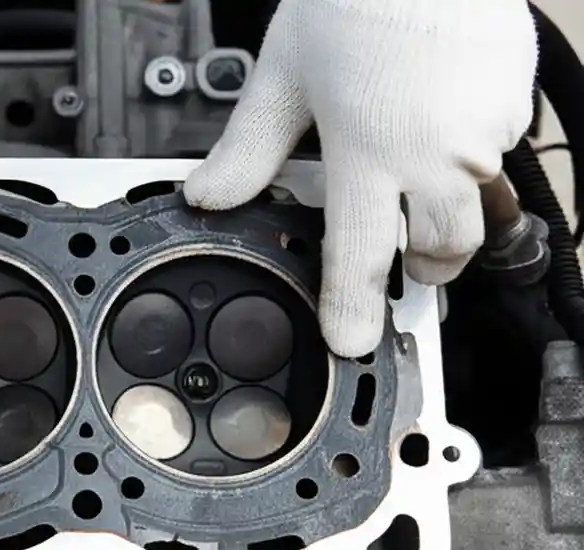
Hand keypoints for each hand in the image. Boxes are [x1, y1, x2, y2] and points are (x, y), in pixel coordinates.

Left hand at [184, 0, 536, 356]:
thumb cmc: (356, 0)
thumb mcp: (284, 78)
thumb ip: (249, 149)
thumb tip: (210, 196)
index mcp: (368, 155)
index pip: (360, 258)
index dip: (354, 310)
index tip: (353, 341)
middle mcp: (433, 156)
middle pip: (444, 249)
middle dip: (424, 266)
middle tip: (406, 260)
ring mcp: (482, 133)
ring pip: (476, 202)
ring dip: (449, 206)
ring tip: (416, 178)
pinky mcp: (514, 105)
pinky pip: (497, 151)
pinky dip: (470, 150)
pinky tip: (437, 115)